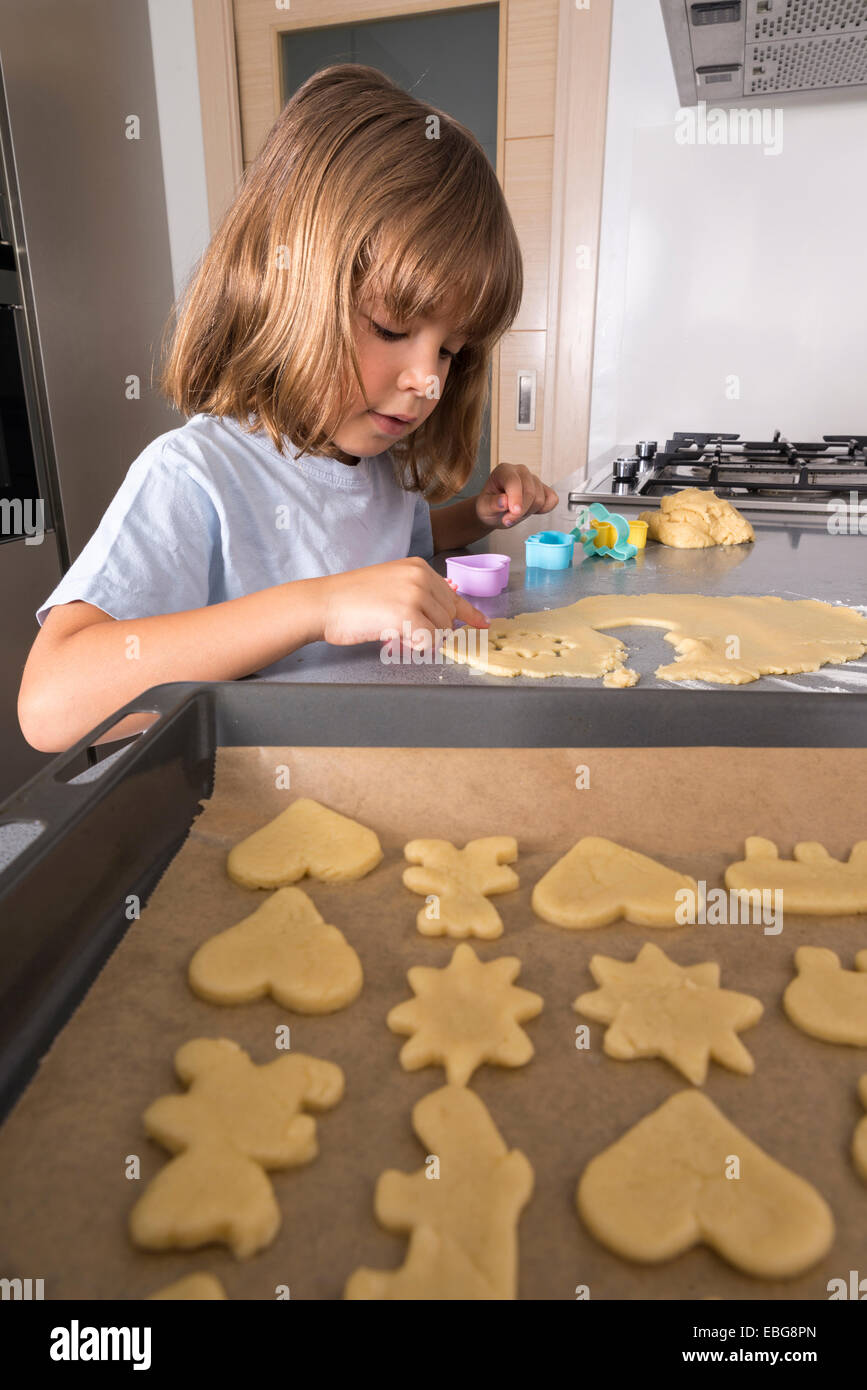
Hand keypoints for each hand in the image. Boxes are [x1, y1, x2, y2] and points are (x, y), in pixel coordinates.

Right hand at [319, 557, 488, 650]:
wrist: (324, 603)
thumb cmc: (351, 599)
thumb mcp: (390, 585)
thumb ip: (417, 594)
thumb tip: (443, 616)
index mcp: (417, 567)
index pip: (452, 594)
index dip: (468, 613)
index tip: (482, 623)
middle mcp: (420, 577)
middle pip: (447, 617)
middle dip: (431, 631)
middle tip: (400, 631)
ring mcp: (415, 595)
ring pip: (440, 630)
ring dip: (420, 639)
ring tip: (391, 631)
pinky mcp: (407, 615)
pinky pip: (428, 641)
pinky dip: (415, 647)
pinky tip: (394, 638)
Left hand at [475, 462, 558, 529]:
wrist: (495, 512)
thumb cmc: (489, 506)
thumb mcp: (483, 507)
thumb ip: (492, 503)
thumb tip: (504, 501)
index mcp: (504, 470)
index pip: (514, 481)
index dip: (516, 498)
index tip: (514, 512)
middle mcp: (520, 471)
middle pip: (530, 492)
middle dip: (520, 511)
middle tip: (508, 520)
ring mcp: (534, 479)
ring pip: (540, 499)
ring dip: (528, 512)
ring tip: (514, 514)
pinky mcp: (544, 489)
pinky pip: (552, 500)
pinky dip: (544, 509)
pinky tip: (530, 511)